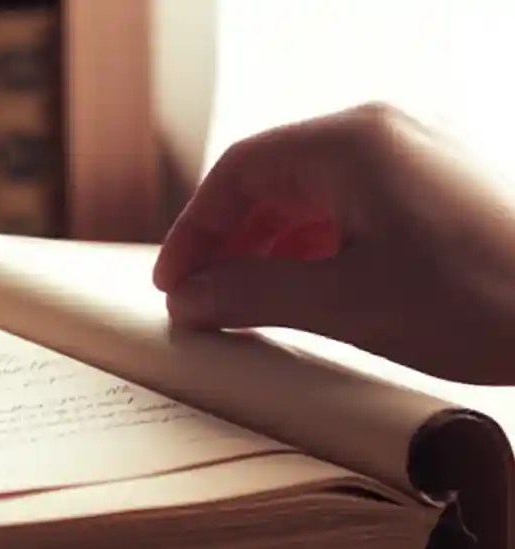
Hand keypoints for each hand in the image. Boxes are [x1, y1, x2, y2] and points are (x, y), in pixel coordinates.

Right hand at [154, 102, 514, 384]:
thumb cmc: (485, 298)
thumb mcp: (348, 304)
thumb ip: (251, 295)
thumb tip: (188, 301)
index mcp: (353, 142)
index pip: (239, 170)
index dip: (193, 229)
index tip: (171, 284)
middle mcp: (382, 136)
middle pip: (271, 179)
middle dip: (226, 242)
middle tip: (198, 301)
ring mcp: (412, 161)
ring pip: (308, 198)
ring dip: (265, 250)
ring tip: (241, 306)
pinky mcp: (433, 194)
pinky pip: (348, 212)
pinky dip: (309, 252)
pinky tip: (299, 294)